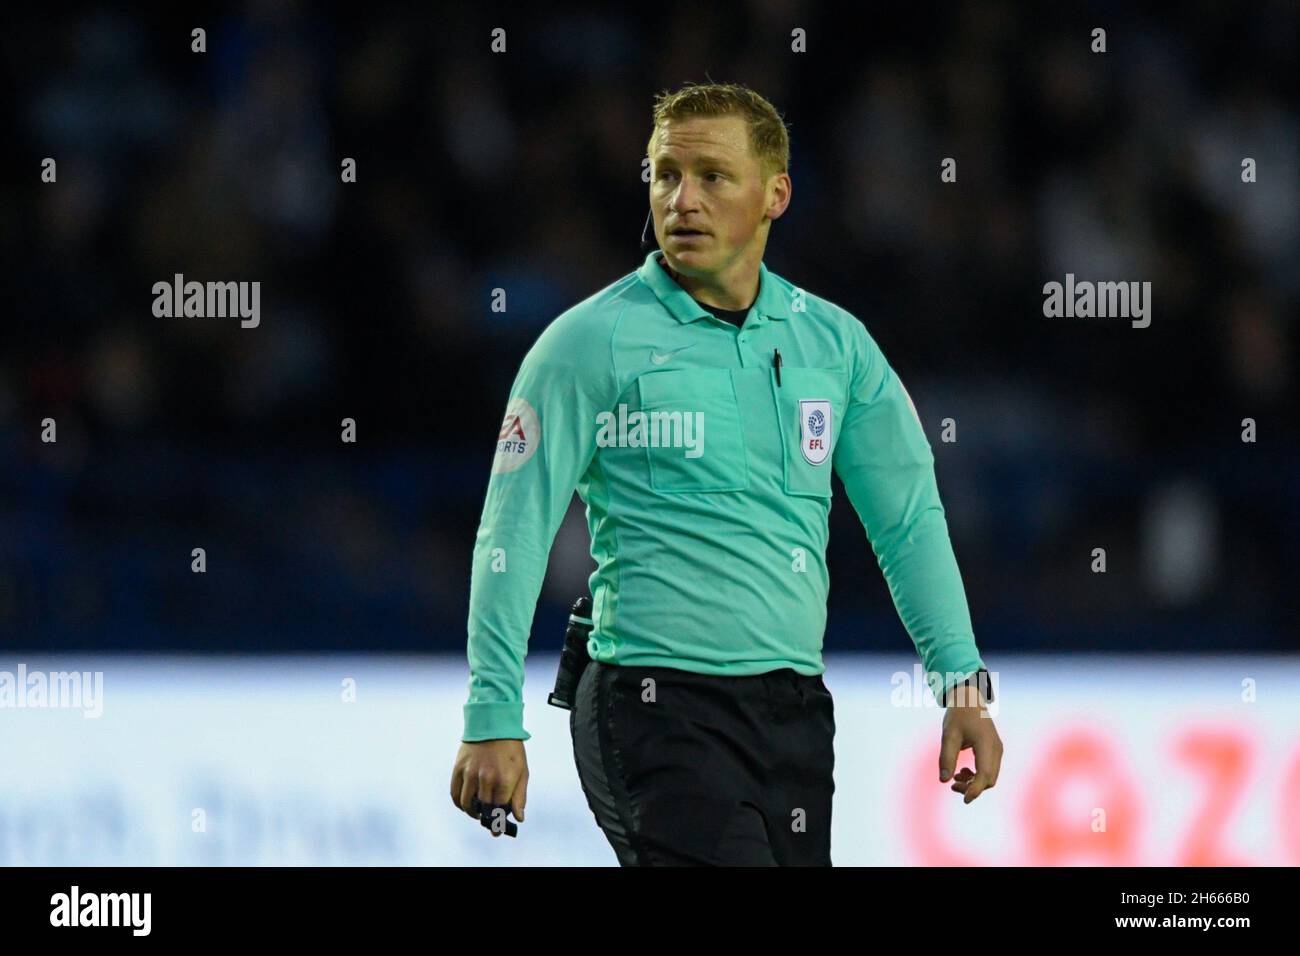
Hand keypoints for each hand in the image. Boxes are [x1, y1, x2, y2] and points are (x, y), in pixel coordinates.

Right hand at [450, 739, 527, 835]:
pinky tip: (465, 805)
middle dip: (485, 819)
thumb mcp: (522, 770)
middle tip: (488, 822)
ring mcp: (470, 773)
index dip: (498, 822)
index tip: (497, 830)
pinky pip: (455, 793)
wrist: (493, 722)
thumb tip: (518, 818)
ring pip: (466, 804)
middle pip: (482, 808)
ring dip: (471, 812)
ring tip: (477, 813)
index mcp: (505, 779)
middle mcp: (486, 778)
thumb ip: (520, 796)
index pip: (499, 810)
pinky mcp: (458, 768)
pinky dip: (458, 803)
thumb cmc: (511, 749)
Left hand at [938, 684, 1001, 803]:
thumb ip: (946, 757)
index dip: (975, 790)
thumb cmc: (958, 715)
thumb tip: (943, 781)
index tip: (964, 800)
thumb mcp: (948, 735)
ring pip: (990, 777)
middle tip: (952, 785)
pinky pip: (989, 770)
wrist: (969, 698)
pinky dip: (977, 775)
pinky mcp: (994, 750)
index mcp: (987, 745)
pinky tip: (962, 771)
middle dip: (972, 788)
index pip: (985, 775)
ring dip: (974, 782)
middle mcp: (996, 749)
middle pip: (989, 780)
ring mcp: (997, 750)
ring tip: (955, 778)